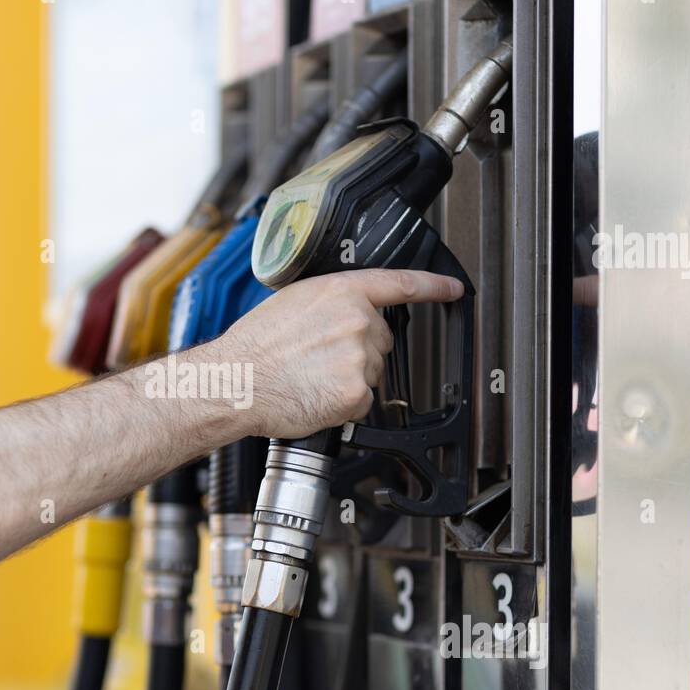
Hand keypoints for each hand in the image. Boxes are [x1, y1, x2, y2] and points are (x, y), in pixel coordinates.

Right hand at [216, 268, 463, 438]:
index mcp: (341, 291)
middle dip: (358, 350)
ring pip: (371, 372)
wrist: (237, 381)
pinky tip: (315, 396)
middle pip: (381, 339)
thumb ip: (328, 302)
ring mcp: (359, 357)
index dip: (434, 287)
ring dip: (349, 379)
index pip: (401, 284)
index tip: (452, 289)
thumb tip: (343, 312)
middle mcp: (356, 320)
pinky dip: (342, 405)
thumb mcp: (291, 302)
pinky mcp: (356, 393)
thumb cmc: (254, 346)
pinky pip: (362, 402)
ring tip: (310, 377)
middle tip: (318, 358)